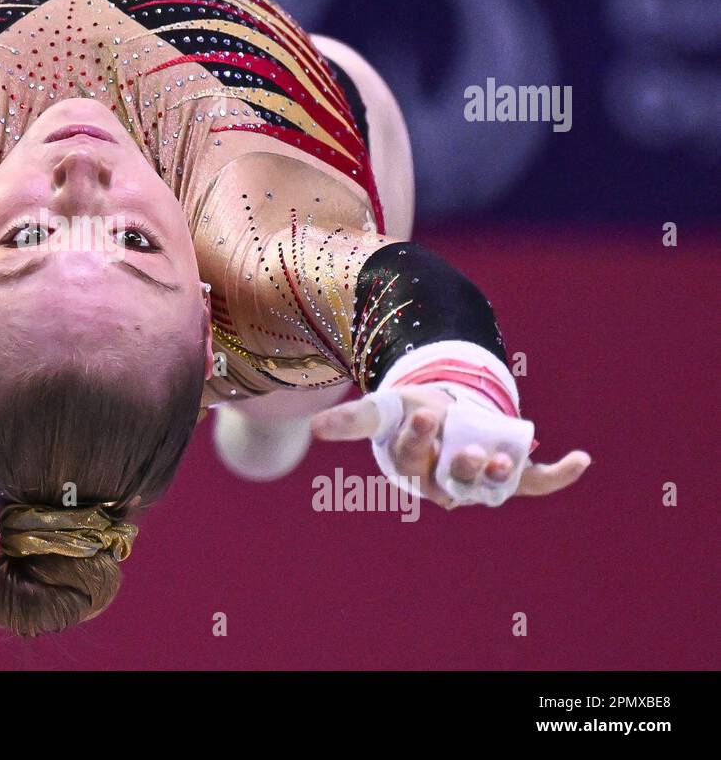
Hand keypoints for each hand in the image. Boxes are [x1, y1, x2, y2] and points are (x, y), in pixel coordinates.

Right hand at [310, 386, 589, 508]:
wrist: (445, 415)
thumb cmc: (410, 414)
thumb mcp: (383, 408)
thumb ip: (354, 419)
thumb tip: (314, 428)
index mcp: (415, 469)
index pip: (414, 459)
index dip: (420, 439)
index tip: (426, 412)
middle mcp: (449, 483)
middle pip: (455, 481)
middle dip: (462, 462)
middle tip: (467, 445)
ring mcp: (483, 479)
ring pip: (490, 487)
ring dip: (499, 474)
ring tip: (503, 459)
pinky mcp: (513, 474)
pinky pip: (537, 482)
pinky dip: (561, 473)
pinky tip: (581, 459)